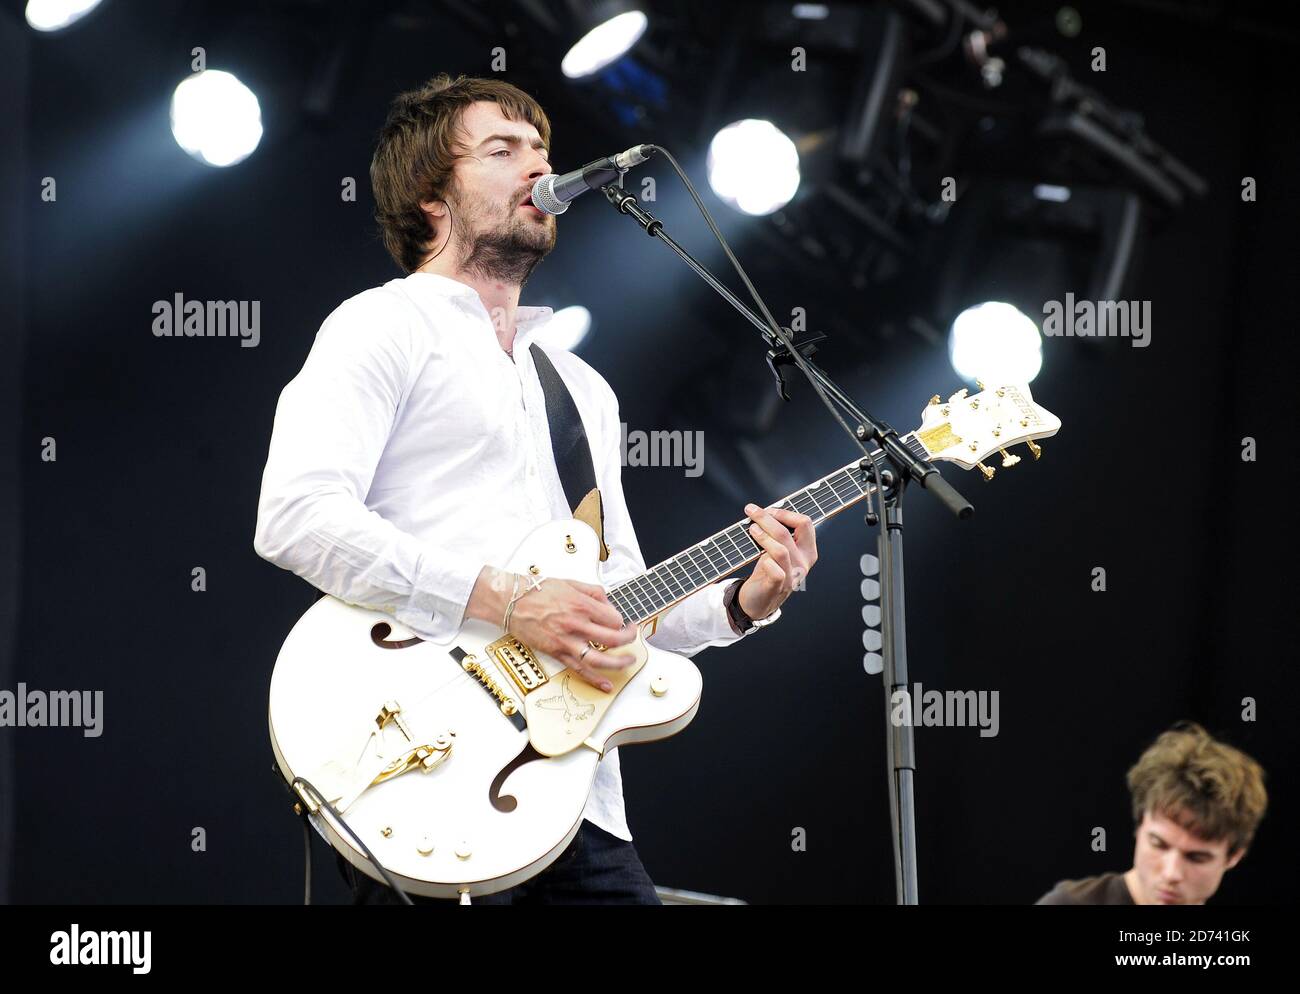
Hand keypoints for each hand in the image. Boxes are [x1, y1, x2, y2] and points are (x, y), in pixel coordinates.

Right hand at [467, 567, 635, 692]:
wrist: (511, 601)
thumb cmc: (537, 590)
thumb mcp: (570, 583)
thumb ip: (593, 592)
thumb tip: (608, 603)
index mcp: (581, 605)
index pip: (614, 619)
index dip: (621, 621)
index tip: (621, 622)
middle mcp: (576, 624)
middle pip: (613, 638)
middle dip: (628, 640)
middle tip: (632, 638)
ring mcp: (566, 641)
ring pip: (600, 658)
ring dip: (619, 663)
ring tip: (628, 662)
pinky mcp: (556, 652)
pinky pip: (578, 669)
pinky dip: (594, 679)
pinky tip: (605, 684)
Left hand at [738, 503, 817, 621]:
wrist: (760, 601)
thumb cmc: (768, 571)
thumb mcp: (779, 551)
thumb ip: (779, 534)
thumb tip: (764, 512)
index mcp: (808, 550)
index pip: (805, 523)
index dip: (785, 513)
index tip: (768, 510)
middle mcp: (803, 563)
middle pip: (788, 533)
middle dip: (767, 518)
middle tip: (751, 511)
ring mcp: (792, 576)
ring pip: (780, 550)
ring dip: (763, 536)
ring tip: (751, 529)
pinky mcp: (778, 587)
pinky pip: (775, 571)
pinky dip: (765, 561)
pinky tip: (757, 556)